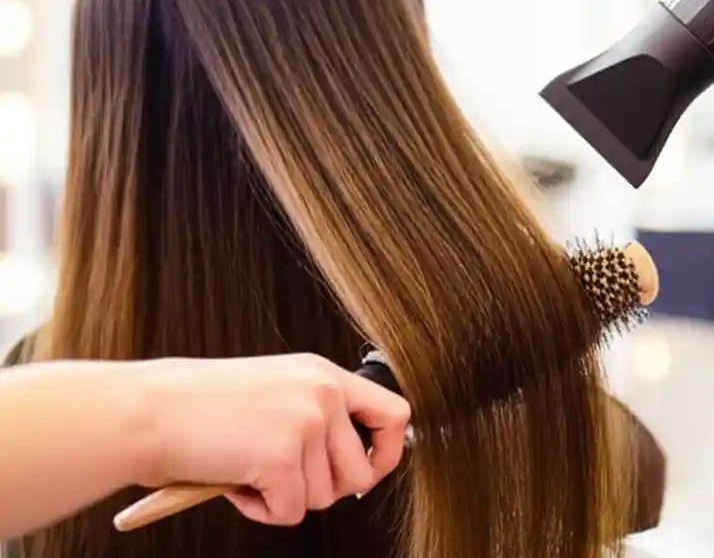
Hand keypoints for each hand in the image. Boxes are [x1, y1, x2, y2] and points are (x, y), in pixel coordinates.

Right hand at [134, 353, 410, 525]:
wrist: (144, 413)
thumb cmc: (196, 409)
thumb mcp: (273, 393)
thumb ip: (316, 418)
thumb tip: (358, 471)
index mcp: (323, 374)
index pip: (395, 412)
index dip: (388, 451)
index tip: (368, 471)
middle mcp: (322, 394)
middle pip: (360, 473)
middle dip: (322, 490)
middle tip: (280, 479)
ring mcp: (305, 424)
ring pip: (324, 498)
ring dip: (284, 499)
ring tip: (245, 471)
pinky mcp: (281, 458)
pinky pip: (290, 513)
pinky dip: (261, 511)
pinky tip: (234, 484)